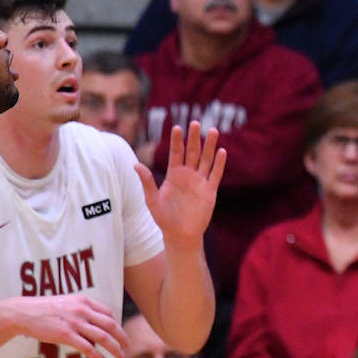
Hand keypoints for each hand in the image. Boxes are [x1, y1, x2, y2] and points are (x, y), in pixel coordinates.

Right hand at [16, 293, 128, 357]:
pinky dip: (98, 356)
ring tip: (120, 356)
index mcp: (84, 301)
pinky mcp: (65, 335)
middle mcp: (83, 310)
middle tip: (128, 346)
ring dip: (115, 348)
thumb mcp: (67, 304)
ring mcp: (75, 322)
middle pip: (110, 325)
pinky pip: (87, 347)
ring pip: (103, 337)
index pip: (108, 313)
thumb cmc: (44, 310)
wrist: (24, 313)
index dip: (117, 325)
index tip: (121, 334)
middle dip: (122, 337)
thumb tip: (94, 324)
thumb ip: (82, 311)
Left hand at [135, 122, 226, 242]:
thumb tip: (136, 165)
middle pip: (192, 152)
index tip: (177, 127)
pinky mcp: (210, 191)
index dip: (176, 141)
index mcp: (174, 175)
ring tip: (213, 131)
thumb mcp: (152, 200)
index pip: (176, 153)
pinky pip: (215, 174)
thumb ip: (147, 182)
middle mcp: (188, 175)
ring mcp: (200, 182)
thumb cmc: (164, 218)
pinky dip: (219, 164)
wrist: (180, 235)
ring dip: (209, 146)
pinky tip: (222, 152)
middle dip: (194, 138)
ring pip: (206, 160)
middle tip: (195, 122)